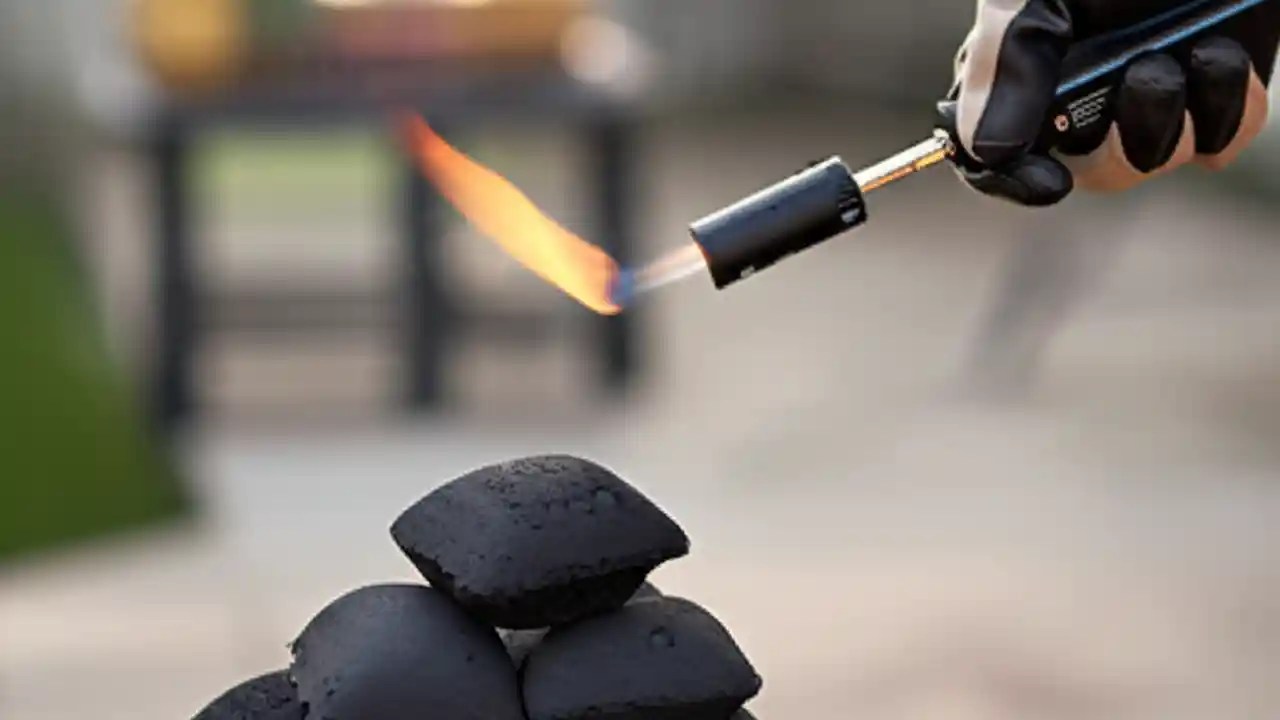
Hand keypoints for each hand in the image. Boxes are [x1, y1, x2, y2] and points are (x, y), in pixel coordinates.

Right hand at [949, 0, 1279, 205]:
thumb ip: (1002, 68)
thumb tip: (986, 149)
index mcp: (1019, 71)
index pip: (993, 156)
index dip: (1011, 179)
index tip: (1047, 182)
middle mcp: (1082, 95)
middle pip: (1089, 172)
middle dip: (1118, 140)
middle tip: (1139, 73)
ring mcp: (1151, 99)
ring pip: (1156, 162)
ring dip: (1173, 112)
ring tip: (1182, 48)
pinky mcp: (1216, 95)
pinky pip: (1219, 141)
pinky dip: (1224, 105)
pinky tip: (1215, 52)